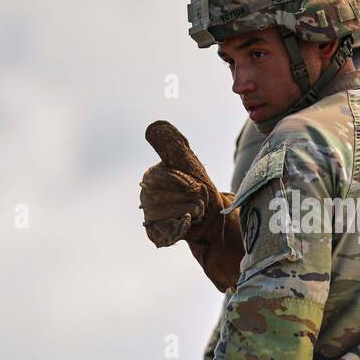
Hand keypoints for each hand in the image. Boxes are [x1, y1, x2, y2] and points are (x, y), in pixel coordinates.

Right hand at [139, 121, 244, 291]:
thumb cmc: (201, 189)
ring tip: (197, 211)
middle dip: (187, 198)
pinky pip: (162, 233)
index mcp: (151, 177)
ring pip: (162, 215)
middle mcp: (145, 197)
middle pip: (159, 198)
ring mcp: (149, 216)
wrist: (214, 217)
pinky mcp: (156, 234)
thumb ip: (173, 144)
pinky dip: (179, 229)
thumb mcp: (190, 164)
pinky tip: (189, 224)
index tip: (195, 185)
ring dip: (187, 212)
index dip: (180, 182)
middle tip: (200, 199)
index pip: (158, 178)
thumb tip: (154, 126)